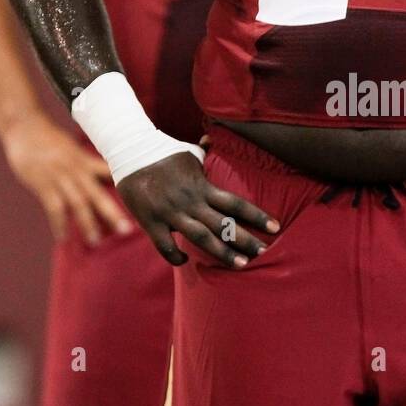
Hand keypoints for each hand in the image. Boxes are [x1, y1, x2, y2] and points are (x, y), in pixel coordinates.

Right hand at [2, 110, 133, 244]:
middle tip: (126, 231)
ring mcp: (60, 177)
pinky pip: (54, 208)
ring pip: (78, 203)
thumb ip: (89, 165)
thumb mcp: (74, 150)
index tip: (142, 204)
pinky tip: (63, 238)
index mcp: (87, 161)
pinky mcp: (43, 183)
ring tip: (96, 241)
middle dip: (112, 213)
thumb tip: (107, 178)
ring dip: (87, 223)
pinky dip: (59, 224)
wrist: (25, 126)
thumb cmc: (50, 139)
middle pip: (98, 194)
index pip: (110, 176)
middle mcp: (77, 170)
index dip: (125, 188)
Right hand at [116, 151, 279, 267]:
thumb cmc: (163, 152)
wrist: (130, 151)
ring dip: (221, 253)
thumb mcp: (189, 152)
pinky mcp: (151, 221)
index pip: (236, 203)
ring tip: (240, 265)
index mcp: (203, 186)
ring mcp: (171, 212)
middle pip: (224, 224)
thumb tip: (213, 140)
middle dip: (246, 240)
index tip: (276, 226)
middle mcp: (191, 201)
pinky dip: (176, 256)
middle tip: (265, 254)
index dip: (257, 215)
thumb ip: (205, 153)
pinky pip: (165, 246)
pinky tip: (186, 262)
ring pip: (201, 238)